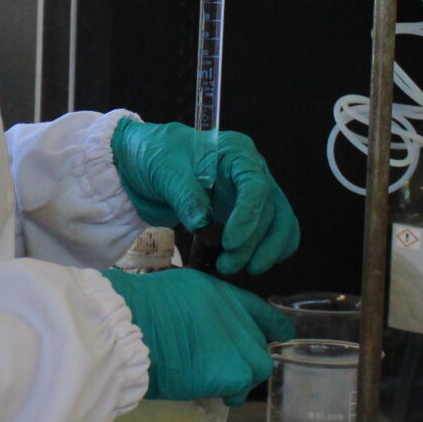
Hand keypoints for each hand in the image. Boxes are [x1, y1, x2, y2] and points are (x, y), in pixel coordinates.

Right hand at [100, 268, 292, 403]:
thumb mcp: (177, 293)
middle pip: (259, 344)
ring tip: (216, 382)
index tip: (276, 335)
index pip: (261, 310)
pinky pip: (240, 389)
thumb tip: (204, 326)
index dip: (271, 326)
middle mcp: (236, 316)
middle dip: (245, 359)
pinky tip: (209, 390)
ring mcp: (237, 344)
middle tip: (221, 369)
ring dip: (240, 379)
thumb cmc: (138, 310)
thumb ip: (201, 308)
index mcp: (220, 293)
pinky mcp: (232, 372)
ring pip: (258, 369)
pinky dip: (229, 394)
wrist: (127, 328)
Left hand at [110, 120, 301, 275]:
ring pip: (279, 224)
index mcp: (236, 152)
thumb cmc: (156, 154)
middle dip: (253, 243)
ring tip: (233, 269)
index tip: (229, 243)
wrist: (143, 163)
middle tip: (227, 265)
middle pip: (271, 211)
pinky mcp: (245, 214)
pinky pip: (272, 233)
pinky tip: (249, 265)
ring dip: (264, 252)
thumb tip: (204, 223)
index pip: (256, 187)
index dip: (248, 218)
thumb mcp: (164, 169)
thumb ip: (185, 194)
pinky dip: (267, 251)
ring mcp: (250, 194)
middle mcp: (251, 172)